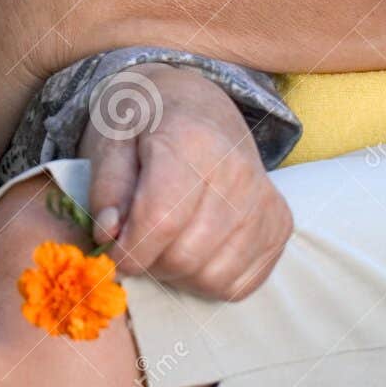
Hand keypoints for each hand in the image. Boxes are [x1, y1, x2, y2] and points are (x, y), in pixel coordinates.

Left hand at [79, 63, 292, 300]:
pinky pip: (238, 283)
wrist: (195, 103)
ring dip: (177, 274)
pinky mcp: (279, 224)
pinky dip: (207, 278)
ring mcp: (263, 200)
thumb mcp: (110, 137)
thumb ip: (107, 187)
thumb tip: (109, 235)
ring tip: (164, 241)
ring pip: (211, 277)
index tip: (111, 252)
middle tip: (136, 240)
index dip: (128, 250)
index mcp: (192, 141)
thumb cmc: (146, 121)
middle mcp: (237, 172)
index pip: (160, 219)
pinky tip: (193, 246)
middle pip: (184, 255)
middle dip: (149, 262)